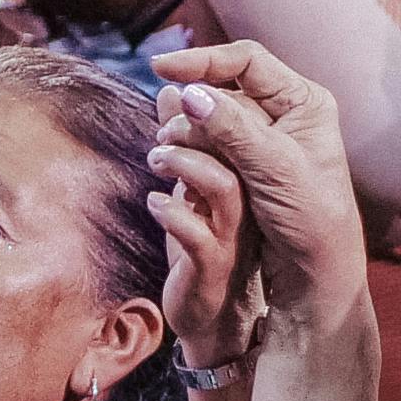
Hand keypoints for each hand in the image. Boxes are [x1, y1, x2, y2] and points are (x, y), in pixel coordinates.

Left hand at [146, 86, 264, 368]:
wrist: (206, 311)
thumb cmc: (198, 241)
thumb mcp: (189, 184)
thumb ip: (182, 138)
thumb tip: (170, 89)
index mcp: (246, 179)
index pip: (242, 128)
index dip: (215, 104)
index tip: (179, 91)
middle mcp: (247, 204)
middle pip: (239, 151)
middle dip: (199, 129)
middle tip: (163, 128)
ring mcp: (233, 235)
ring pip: (225, 189)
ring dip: (185, 166)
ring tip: (156, 159)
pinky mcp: (212, 265)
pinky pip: (199, 236)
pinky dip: (172, 213)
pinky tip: (154, 203)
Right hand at [149, 41, 369, 314]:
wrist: (315, 274)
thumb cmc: (311, 220)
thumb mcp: (274, 169)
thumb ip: (233, 129)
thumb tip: (189, 94)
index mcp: (302, 102)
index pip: (245, 60)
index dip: (200, 59)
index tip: (159, 67)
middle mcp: (283, 114)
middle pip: (221, 90)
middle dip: (190, 111)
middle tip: (166, 137)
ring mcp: (262, 140)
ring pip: (208, 120)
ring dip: (184, 135)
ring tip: (166, 159)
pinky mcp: (244, 166)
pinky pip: (206, 146)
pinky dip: (188, 155)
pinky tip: (176, 173)